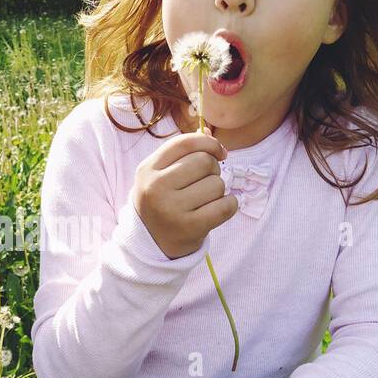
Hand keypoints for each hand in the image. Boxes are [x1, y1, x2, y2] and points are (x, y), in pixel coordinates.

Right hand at [132, 132, 237, 258]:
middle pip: (204, 161)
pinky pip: (225, 206)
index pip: (185, 143)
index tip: (219, 153)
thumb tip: (210, 135)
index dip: (209, 143)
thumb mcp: (159, 174)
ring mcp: (171, 209)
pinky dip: (230, 204)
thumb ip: (181, 153)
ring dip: (218, 190)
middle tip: (204, 183)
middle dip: (213, 170)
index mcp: (148, 169)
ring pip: (217, 184)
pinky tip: (219, 208)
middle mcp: (156, 187)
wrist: (151, 242)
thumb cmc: (162, 200)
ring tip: (204, 200)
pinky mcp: (189, 228)